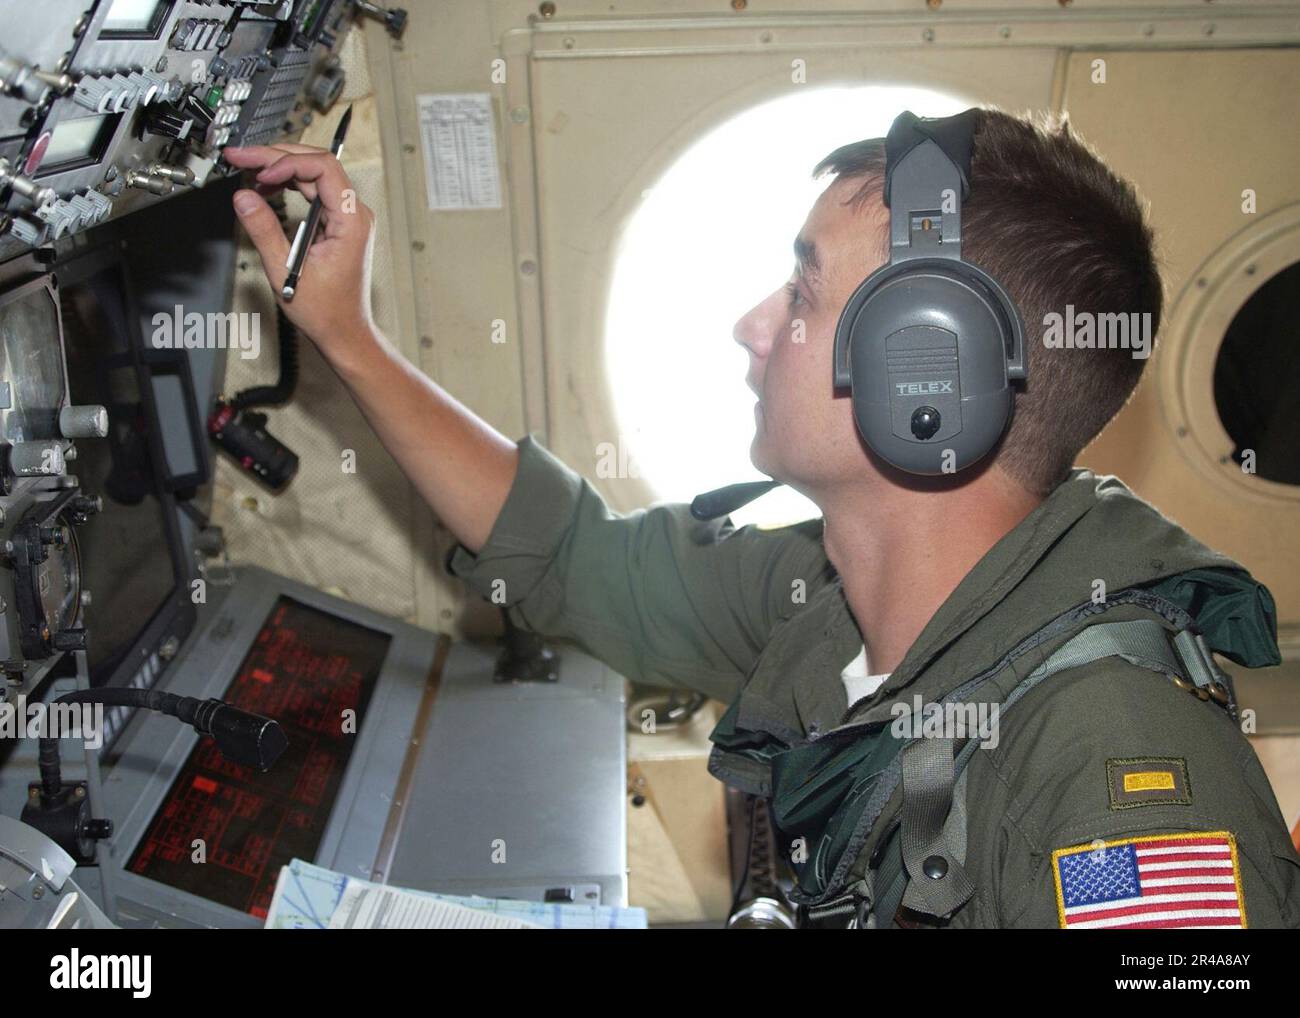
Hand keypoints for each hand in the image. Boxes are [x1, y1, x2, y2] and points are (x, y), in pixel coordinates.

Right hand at [223, 143, 376, 357]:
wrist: (344, 332)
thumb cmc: (326, 311)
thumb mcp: (286, 271)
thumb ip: (264, 230)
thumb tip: (244, 198)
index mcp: (352, 222)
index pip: (323, 168)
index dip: (287, 162)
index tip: (259, 172)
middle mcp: (355, 214)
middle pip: (317, 164)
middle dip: (277, 156)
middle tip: (241, 156)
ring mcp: (348, 218)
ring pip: (315, 174)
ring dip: (280, 167)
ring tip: (247, 168)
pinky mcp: (339, 223)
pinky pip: (315, 191)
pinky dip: (289, 183)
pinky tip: (266, 185)